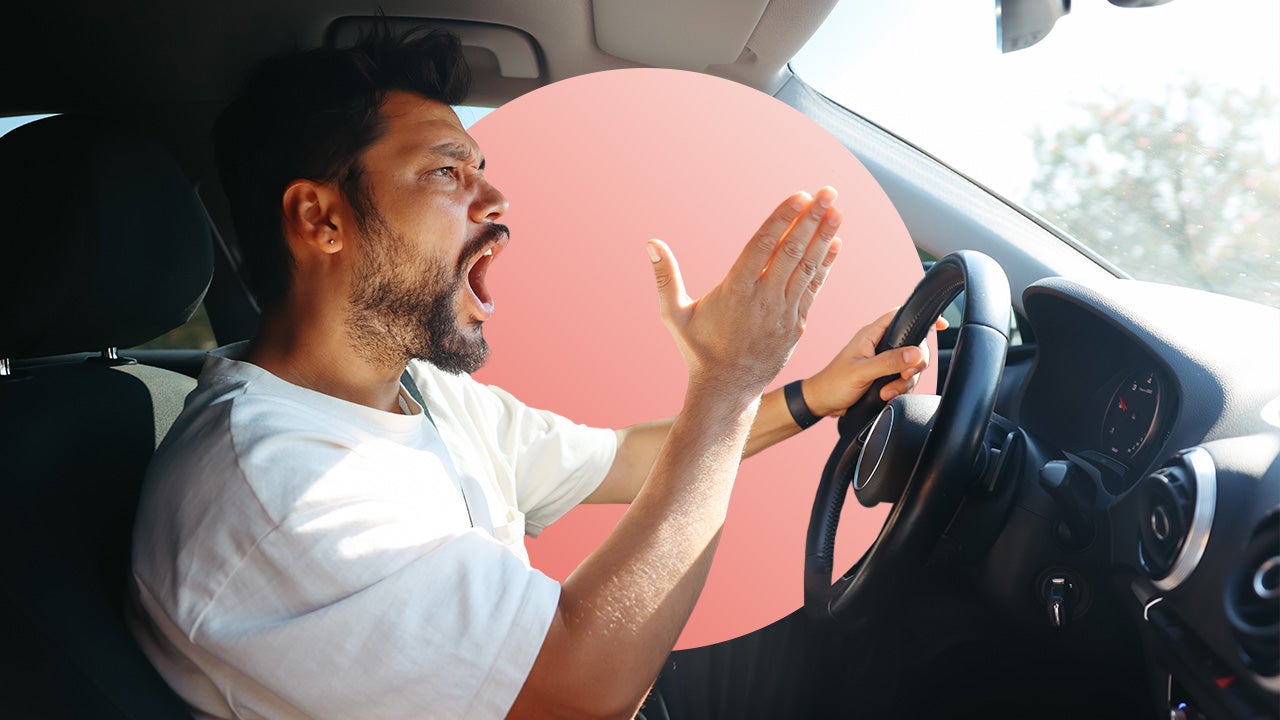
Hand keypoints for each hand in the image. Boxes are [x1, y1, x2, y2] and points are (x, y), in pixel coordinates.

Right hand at [648, 188, 842, 401]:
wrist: (726, 390)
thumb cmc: (698, 350)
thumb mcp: (674, 315)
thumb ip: (666, 277)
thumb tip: (651, 242)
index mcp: (736, 291)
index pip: (764, 246)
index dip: (783, 218)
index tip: (800, 196)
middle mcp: (764, 300)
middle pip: (792, 251)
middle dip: (812, 220)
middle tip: (829, 193)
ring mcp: (784, 313)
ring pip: (808, 268)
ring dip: (824, 237)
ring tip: (837, 211)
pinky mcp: (796, 325)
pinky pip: (814, 289)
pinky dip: (825, 265)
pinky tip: (835, 244)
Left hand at [802, 307, 947, 416]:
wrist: (822, 404)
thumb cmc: (834, 384)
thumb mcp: (862, 372)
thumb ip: (889, 362)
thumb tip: (915, 354)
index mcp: (872, 334)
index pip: (902, 316)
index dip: (922, 317)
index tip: (942, 325)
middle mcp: (880, 344)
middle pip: (914, 346)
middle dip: (914, 364)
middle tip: (903, 376)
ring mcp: (883, 361)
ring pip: (911, 366)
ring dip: (904, 381)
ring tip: (887, 391)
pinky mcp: (884, 376)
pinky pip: (904, 379)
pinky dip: (900, 389)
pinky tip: (886, 395)